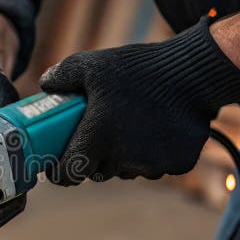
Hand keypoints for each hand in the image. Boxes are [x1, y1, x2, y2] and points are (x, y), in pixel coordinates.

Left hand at [40, 18, 239, 184]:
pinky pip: (156, 166)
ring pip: (127, 170)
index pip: (69, 174)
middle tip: (98, 135)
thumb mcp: (92, 65)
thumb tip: (44, 85)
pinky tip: (156, 129)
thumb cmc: (139, 69)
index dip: (61, 172)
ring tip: (130, 126)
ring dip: (123, 157)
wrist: (195, 72)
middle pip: (98, 172)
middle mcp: (124, 157)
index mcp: (98, 137)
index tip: (59, 166)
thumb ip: (62, 76)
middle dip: (94, 159)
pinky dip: (152, 154)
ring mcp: (153, 164)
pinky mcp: (178, 164)